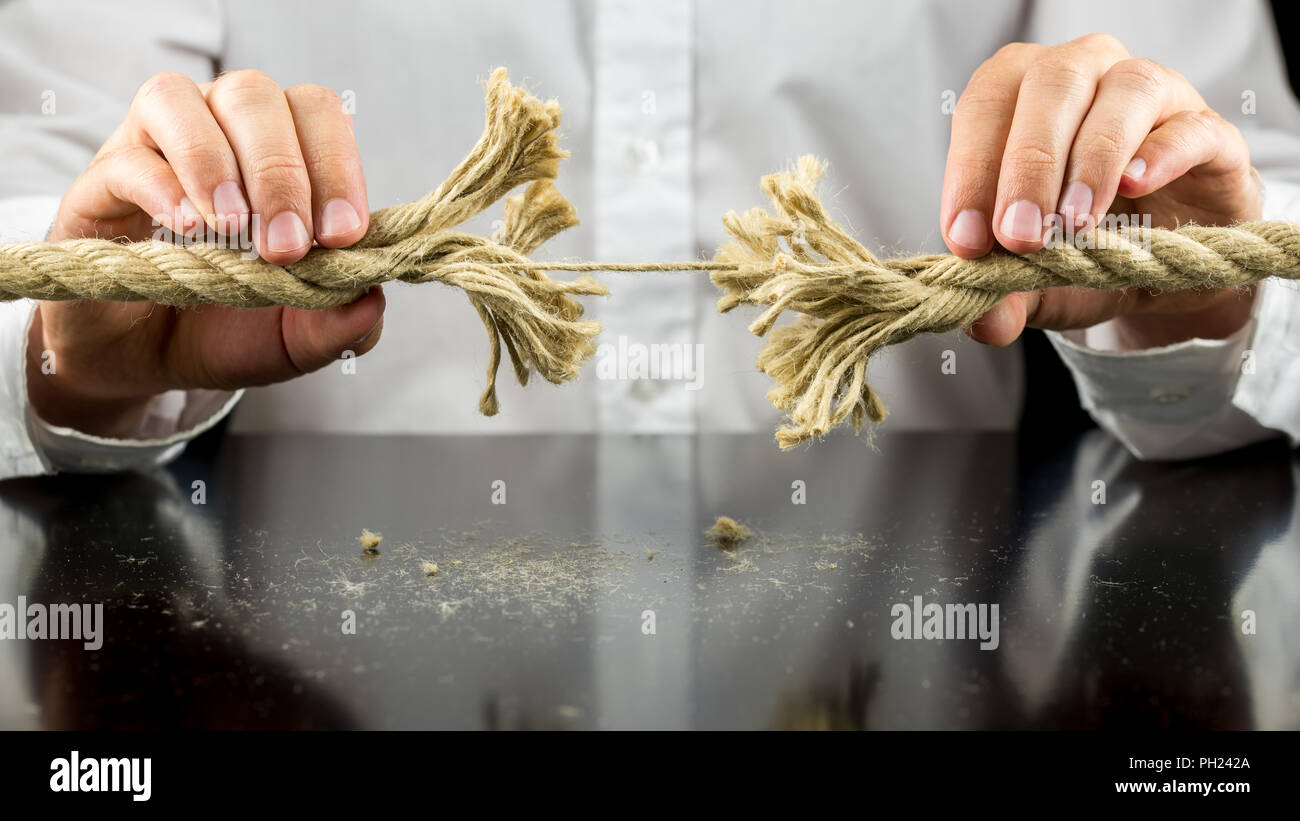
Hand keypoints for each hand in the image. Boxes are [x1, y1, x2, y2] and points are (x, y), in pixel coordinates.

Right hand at [31, 70, 383, 436]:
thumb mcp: (299, 340)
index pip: (317, 115)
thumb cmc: (230, 332)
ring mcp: (153, 149)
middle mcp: (218, 132)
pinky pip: (127, 159)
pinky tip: (187, 230)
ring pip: (181, 100)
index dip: (337, 165)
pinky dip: (162, 188)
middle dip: (281, 171)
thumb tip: (373, 298)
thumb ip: (342, 323)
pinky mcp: (99, 184)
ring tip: (232, 229)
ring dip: (216, 162)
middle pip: (254, 96)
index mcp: (281, 153)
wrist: (145, 366)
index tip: (342, 235)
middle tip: (286, 247)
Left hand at [940, 33, 1261, 348]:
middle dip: (1028, 165)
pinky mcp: (1211, 132)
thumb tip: (982, 324)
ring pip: (1124, 91)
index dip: (970, 170)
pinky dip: (1163, 153)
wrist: (1161, 268)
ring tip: (1074, 222)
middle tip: (1018, 236)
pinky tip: (1135, 188)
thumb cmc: (1080, 248)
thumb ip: (1003, 293)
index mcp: (1021, 94)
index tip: (967, 239)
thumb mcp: (1033, 279)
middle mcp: (1086, 75)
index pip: (985, 107)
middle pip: (1052, 85)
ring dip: (1092, 158)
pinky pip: (1190, 127)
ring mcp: (1155, 95)